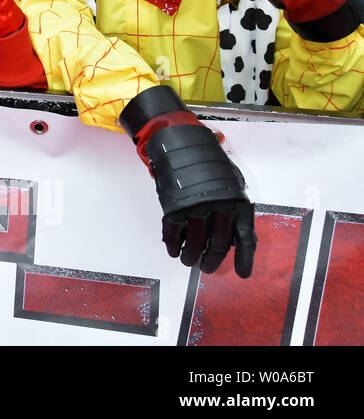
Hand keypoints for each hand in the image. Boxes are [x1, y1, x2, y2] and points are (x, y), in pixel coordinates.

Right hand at [121, 85, 256, 276]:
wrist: (181, 144)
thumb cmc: (208, 163)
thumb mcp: (232, 183)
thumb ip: (234, 208)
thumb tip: (234, 236)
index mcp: (238, 201)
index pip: (244, 237)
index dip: (244, 258)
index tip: (243, 274)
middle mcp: (219, 206)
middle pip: (218, 244)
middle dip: (212, 260)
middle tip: (207, 267)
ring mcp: (196, 207)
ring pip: (195, 242)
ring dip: (191, 255)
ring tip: (188, 261)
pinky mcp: (174, 206)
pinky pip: (174, 233)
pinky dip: (173, 244)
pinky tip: (174, 250)